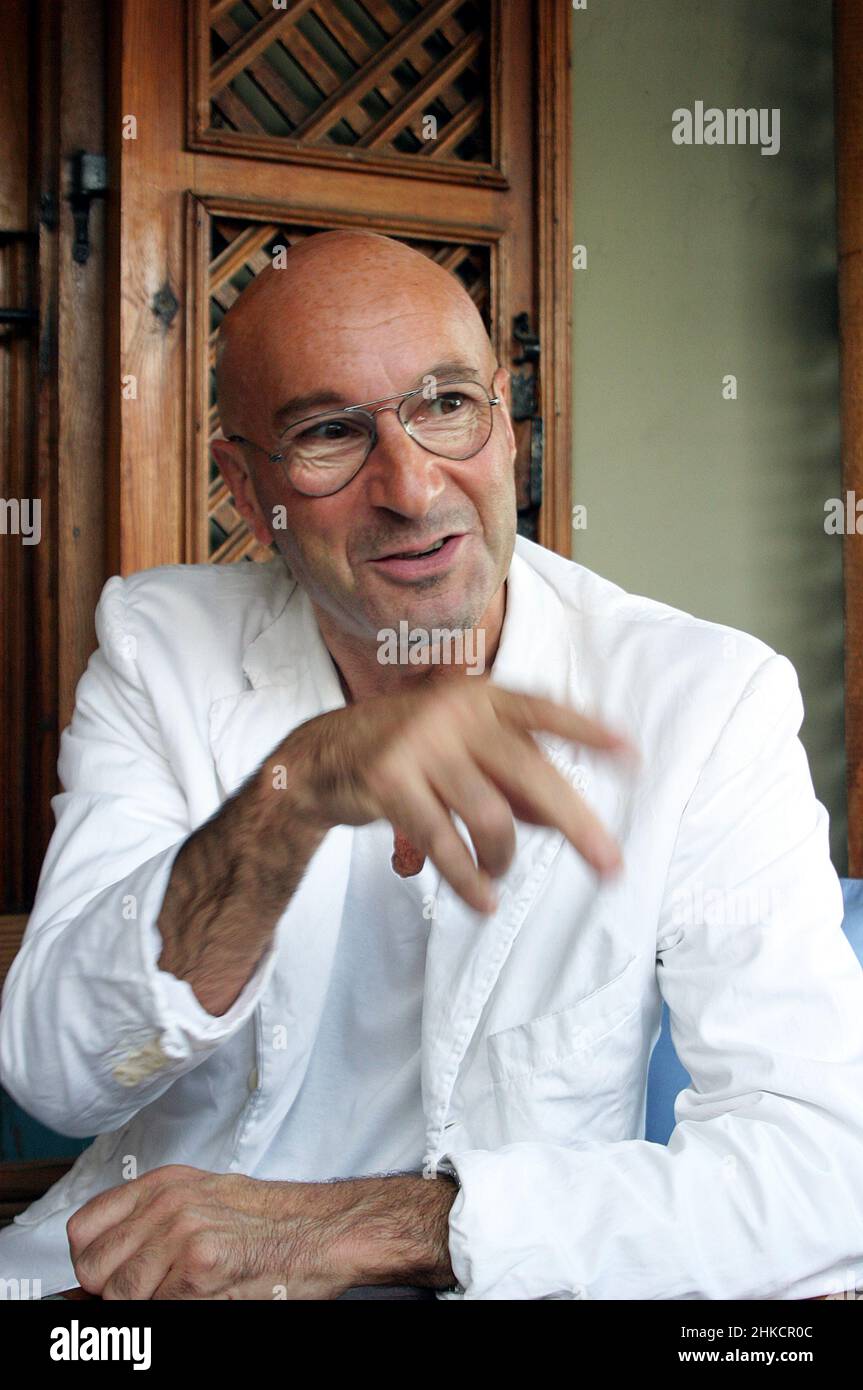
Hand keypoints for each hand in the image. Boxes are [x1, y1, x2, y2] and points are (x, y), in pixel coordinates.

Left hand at [67, 1166, 351, 1299]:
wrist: (321, 1231)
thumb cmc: (269, 1222)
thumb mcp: (201, 1202)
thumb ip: (151, 1222)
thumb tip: (102, 1263)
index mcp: (162, 1185)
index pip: (84, 1229)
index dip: (92, 1263)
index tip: (107, 1279)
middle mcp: (167, 1204)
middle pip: (93, 1267)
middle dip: (111, 1291)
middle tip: (147, 1293)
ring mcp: (182, 1234)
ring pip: (120, 1296)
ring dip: (145, 1305)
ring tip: (181, 1294)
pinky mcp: (200, 1267)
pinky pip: (156, 1309)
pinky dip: (173, 1311)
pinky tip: (201, 1297)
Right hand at [283, 676, 636, 912]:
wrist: (320, 759)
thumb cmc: (407, 755)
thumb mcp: (462, 754)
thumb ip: (511, 779)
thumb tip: (563, 820)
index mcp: (477, 698)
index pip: (543, 711)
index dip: (588, 733)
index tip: (631, 755)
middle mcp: (452, 713)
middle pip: (530, 772)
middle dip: (577, 823)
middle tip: (610, 866)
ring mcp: (419, 744)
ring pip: (490, 816)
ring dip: (504, 858)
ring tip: (499, 876)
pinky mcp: (389, 781)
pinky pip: (444, 843)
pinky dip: (469, 880)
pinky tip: (483, 901)